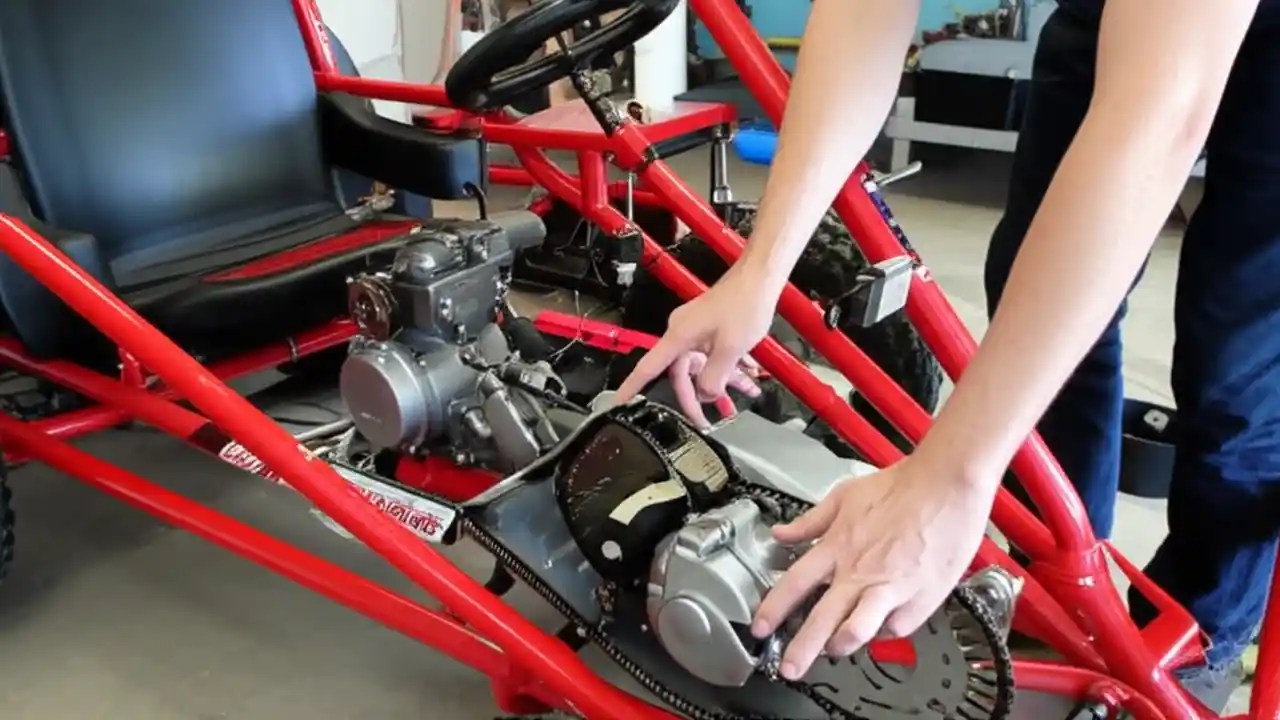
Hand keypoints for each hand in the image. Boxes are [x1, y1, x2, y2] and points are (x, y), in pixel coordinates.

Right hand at [616, 266, 774, 426]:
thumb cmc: (744, 303)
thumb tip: (705, 394)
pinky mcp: (711, 326)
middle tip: (706, 418)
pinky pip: (713, 353)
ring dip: (722, 380)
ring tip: (744, 392)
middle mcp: (683, 332)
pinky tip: (748, 372)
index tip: (618, 401)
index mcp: (679, 336)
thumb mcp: (730, 348)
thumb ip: (714, 376)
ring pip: (702, 364)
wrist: (759, 275)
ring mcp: (697, 328)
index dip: (632, 386)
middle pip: (681, 373)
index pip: (649, 367)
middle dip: (697, 395)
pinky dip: (728, 365)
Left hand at [751, 455, 991, 679]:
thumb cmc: (901, 487)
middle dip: (801, 649)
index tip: (760, 627)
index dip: (773, 609)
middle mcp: (860, 571)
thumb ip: (810, 522)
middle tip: (789, 668)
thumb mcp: (844, 496)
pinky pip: (896, 627)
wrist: (947, 485)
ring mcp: (890, 587)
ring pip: (858, 630)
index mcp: (838, 546)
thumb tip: (781, 533)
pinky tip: (878, 627)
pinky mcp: (921, 598)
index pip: (794, 583)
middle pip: (822, 618)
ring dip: (841, 646)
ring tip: (832, 652)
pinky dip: (884, 632)